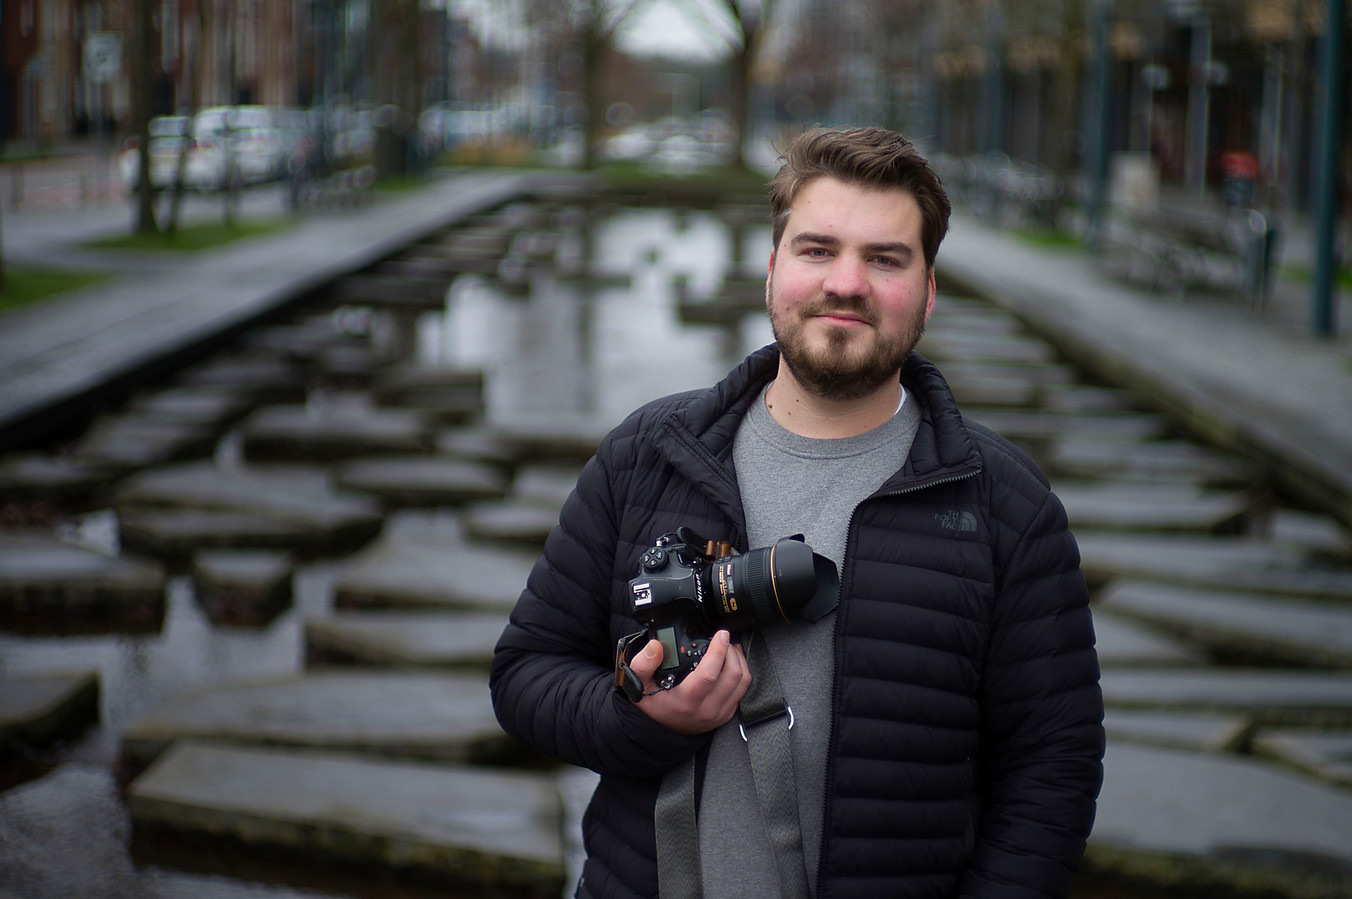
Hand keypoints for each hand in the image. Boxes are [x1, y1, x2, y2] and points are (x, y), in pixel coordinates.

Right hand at [626, 630, 749, 734]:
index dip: (718, 650)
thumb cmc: (652, 705)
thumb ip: (643, 663)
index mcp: (686, 701)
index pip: (709, 673)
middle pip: (733, 675)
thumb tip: (656, 646)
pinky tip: (732, 664)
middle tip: (724, 639)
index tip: (720, 635)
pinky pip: (742, 692)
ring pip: (743, 682)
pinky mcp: (726, 715)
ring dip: (739, 660)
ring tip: (730, 648)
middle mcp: (706, 709)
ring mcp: (718, 714)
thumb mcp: (639, 683)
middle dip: (731, 651)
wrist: (659, 731)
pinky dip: (741, 674)